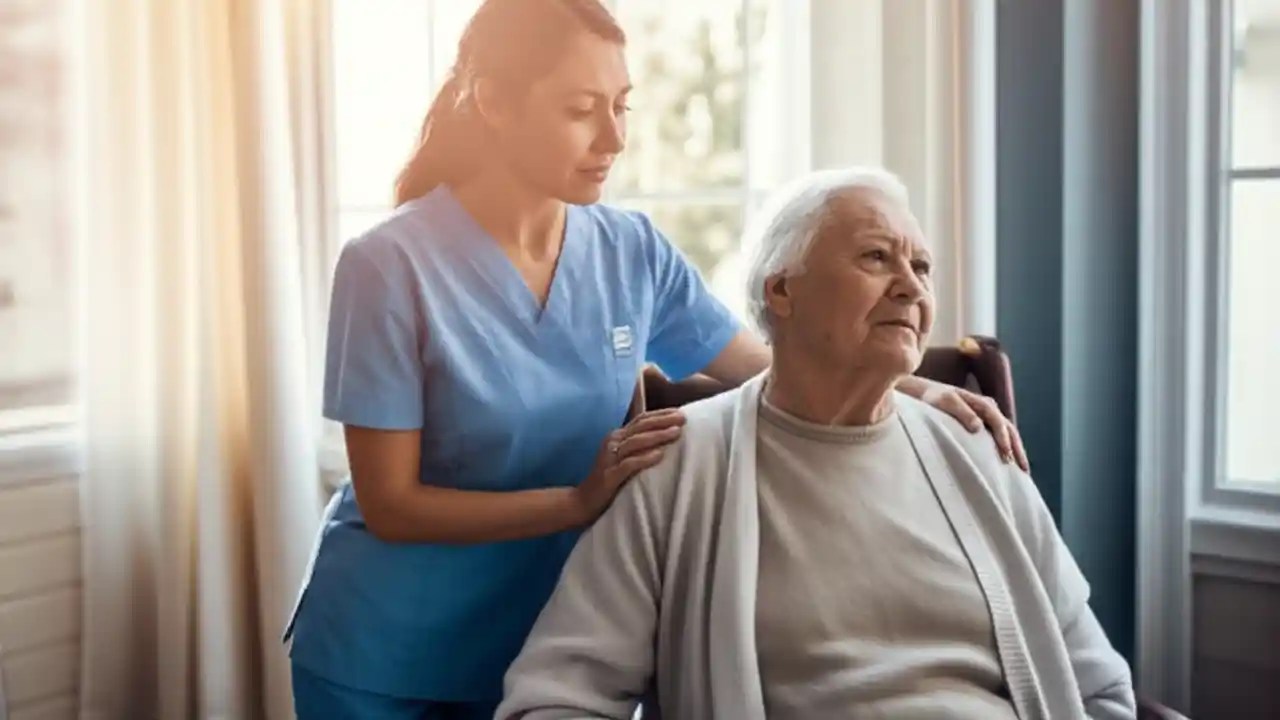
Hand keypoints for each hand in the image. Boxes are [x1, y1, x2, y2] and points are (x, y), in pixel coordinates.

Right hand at [572, 409, 685, 524]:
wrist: (583, 502)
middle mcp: (613, 442)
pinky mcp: (609, 475)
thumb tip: (667, 438)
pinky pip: (629, 464)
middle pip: (640, 426)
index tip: (681, 412)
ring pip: (636, 442)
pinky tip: (660, 455)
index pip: (641, 419)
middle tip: (683, 418)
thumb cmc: (610, 480)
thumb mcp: (624, 458)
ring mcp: (610, 458)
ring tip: (676, 433)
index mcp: (617, 436)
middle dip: (663, 420)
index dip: (661, 414)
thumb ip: (640, 447)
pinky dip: (645, 458)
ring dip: (657, 436)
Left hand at [898, 376, 1028, 470]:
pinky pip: (999, 435)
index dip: (1004, 439)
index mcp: (982, 403)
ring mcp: (987, 415)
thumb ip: (962, 412)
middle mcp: (989, 408)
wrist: (925, 393)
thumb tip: (978, 428)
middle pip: (1009, 429)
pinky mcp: (982, 422)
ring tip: (1022, 471)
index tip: (1006, 455)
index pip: (998, 422)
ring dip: (1015, 450)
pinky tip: (1008, 461)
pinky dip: (1006, 447)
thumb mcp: (946, 401)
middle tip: (1023, 470)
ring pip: (1007, 433)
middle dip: (1017, 449)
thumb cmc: (933, 398)